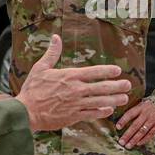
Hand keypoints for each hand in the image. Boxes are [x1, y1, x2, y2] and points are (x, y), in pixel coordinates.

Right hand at [15, 35, 132, 131]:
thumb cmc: (32, 89)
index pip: (93, 72)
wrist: (26, 112)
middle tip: (128, 85)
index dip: (107, 71)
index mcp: (69, 76)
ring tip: (124, 99)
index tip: (118, 71)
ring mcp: (76, 104)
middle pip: (101, 88)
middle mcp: (76, 90)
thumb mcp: (40, 68)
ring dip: (114, 100)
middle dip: (117, 86)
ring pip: (100, 102)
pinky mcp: (73, 117)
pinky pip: (91, 114)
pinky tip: (109, 110)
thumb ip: (52, 53)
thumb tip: (56, 37)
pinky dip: (101, 112)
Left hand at [116, 99, 154, 148]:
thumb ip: (136, 110)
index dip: (123, 120)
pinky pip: (150, 134)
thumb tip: (124, 119)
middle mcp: (146, 114)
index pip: (130, 114)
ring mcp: (153, 120)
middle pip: (135, 125)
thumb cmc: (154, 103)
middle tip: (121, 142)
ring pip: (142, 131)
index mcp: (141, 107)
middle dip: (127, 135)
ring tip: (128, 145)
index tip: (117, 127)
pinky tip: (138, 143)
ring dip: (134, 139)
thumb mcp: (144, 103)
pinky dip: (144, 139)